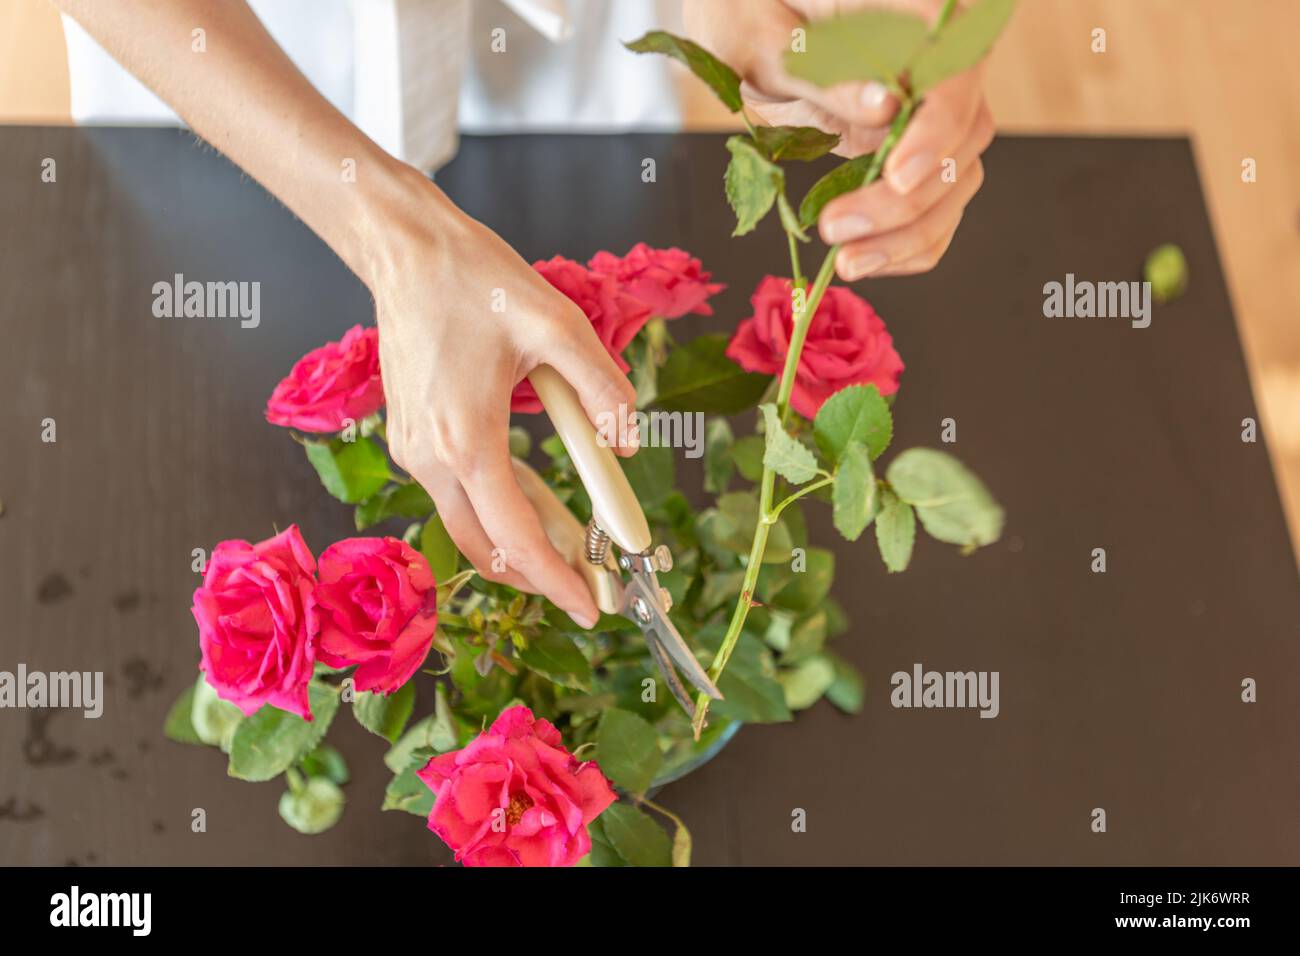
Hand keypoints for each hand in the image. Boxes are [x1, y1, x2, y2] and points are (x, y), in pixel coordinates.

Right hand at [364, 171, 637, 627]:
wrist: (405, 251)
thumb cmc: (476, 280)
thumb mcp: (557, 324)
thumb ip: (602, 389)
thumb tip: (628, 444)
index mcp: (467, 438)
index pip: (515, 536)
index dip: (556, 580)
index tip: (590, 608)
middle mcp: (429, 456)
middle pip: (485, 546)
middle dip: (538, 574)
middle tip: (589, 583)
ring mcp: (412, 450)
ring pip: (468, 525)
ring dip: (518, 542)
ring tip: (574, 544)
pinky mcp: (409, 437)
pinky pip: (456, 494)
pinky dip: (498, 509)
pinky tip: (537, 497)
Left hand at [683, 0, 995, 279]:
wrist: (750, 25)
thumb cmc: (751, 13)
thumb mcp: (765, 36)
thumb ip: (822, 72)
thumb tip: (886, 108)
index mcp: (916, 14)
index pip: (956, 74)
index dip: (936, 132)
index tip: (897, 178)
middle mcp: (942, 61)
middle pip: (963, 137)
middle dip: (907, 201)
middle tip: (837, 230)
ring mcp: (935, 111)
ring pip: (957, 179)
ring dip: (909, 233)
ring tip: (848, 263)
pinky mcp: (917, 151)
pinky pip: (938, 203)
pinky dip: (910, 243)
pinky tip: (867, 261)